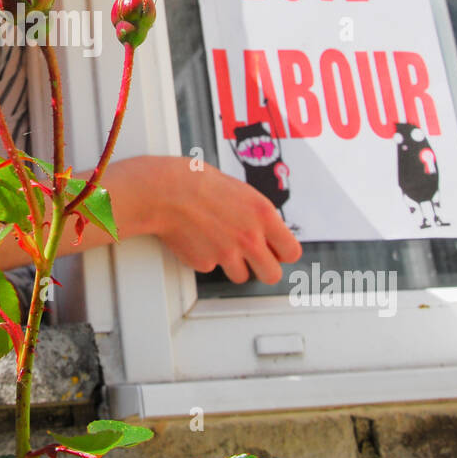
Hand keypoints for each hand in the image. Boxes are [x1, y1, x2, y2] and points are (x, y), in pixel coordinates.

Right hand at [113, 155, 301, 283]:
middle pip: (272, 274)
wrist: (164, 191)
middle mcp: (250, 238)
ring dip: (233, 265)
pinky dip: (206, 258)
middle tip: (254, 259)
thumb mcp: (239, 189)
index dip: (283, 253)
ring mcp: (227, 254)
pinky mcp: (205, 263)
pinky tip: (197, 239)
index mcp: (263, 215)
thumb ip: (255, 212)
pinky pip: (212, 268)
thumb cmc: (196, 181)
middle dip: (264, 269)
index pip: (292, 251)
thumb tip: (262, 225)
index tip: (276, 251)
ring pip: (241, 276)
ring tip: (218, 243)